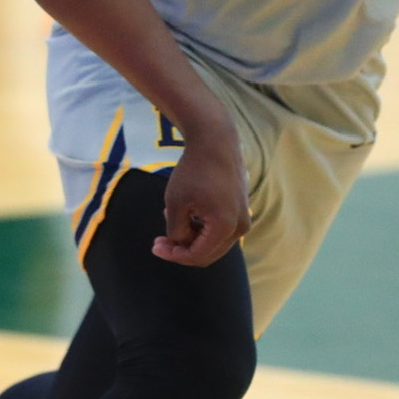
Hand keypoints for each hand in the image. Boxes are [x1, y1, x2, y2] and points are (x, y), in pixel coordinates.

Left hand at [153, 125, 249, 266]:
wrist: (215, 142)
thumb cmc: (193, 170)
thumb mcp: (176, 203)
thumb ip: (176, 230)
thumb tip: (179, 243)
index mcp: (225, 227)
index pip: (197, 256)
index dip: (174, 256)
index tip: (155, 247)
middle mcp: (240, 227)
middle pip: (207, 253)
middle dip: (182, 250)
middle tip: (159, 242)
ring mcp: (243, 218)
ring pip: (213, 242)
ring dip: (190, 237)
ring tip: (168, 218)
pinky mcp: (240, 209)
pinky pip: (219, 228)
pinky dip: (200, 227)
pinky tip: (183, 213)